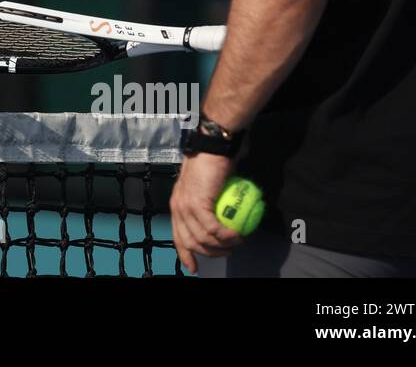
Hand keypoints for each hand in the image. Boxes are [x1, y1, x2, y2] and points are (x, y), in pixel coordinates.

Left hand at [169, 151, 241, 273]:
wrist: (212, 147)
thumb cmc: (212, 164)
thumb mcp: (204, 188)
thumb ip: (206, 205)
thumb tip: (218, 222)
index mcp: (177, 206)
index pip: (178, 237)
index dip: (186, 255)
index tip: (194, 269)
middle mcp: (178, 208)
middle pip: (191, 243)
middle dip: (211, 253)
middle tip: (229, 250)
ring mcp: (186, 206)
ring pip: (203, 239)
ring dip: (223, 246)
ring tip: (237, 242)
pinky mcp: (198, 204)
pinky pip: (214, 229)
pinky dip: (227, 236)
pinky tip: (238, 235)